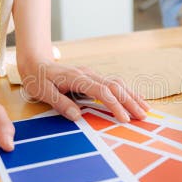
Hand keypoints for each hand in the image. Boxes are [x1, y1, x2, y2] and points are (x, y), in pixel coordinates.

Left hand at [18, 58, 149, 122]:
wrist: (35, 62)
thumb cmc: (37, 79)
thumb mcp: (42, 92)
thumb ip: (60, 103)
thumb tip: (78, 116)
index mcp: (77, 78)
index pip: (102, 91)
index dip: (115, 105)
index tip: (124, 119)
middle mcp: (88, 74)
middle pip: (115, 86)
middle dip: (131, 102)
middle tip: (143, 117)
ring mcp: (92, 74)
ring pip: (118, 83)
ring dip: (132, 96)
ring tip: (146, 110)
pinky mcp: (93, 78)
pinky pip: (114, 84)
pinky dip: (127, 92)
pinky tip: (136, 99)